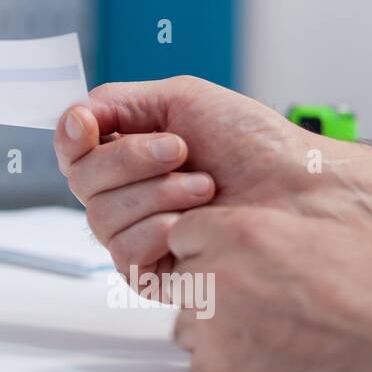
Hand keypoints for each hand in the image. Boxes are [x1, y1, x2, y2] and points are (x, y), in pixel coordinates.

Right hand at [53, 76, 363, 280]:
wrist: (299, 189)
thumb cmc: (254, 145)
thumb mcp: (181, 99)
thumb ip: (116, 102)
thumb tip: (72, 117)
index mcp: (128, 152)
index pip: (71, 148)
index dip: (72, 135)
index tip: (89, 125)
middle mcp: (126, 193)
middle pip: (81, 179)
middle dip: (131, 159)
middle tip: (181, 150)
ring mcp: (137, 233)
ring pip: (101, 216)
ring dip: (157, 193)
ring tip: (205, 188)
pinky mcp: (153, 272)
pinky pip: (124, 251)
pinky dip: (160, 229)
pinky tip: (196, 221)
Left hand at [165, 206, 371, 371]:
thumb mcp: (329, 232)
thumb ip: (273, 230)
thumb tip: (258, 234)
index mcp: (241, 233)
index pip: (185, 232)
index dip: (212, 246)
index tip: (233, 259)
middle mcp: (217, 276)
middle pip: (187, 276)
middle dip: (213, 284)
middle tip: (260, 299)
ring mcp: (214, 328)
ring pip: (190, 320)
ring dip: (217, 325)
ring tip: (272, 331)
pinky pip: (202, 363)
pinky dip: (229, 365)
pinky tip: (271, 360)